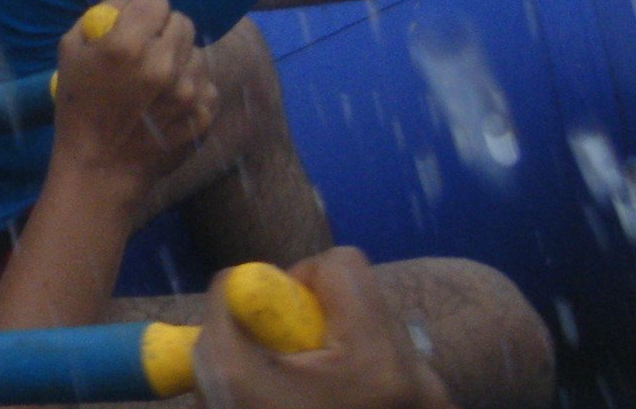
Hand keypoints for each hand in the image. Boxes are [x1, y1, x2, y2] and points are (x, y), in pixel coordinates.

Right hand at [48, 0, 215, 209]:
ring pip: (196, 53)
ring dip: (180, 58)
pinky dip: (192, 87)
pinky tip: (171, 100)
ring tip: (159, 78)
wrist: (101, 168)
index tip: (137, 20)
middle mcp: (163, 64)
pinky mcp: (204, 115)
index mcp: (126, 45)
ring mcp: (188, 92)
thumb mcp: (70, 53)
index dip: (144, 7)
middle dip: (164, 29)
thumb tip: (125, 6)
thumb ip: (97, 19)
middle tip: (148, 47)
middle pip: (182, 22)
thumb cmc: (78, 108)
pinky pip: (207, 84)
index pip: (156, 0)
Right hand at [196, 249, 451, 408]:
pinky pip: (390, 370)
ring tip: (308, 392)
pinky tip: (332, 406)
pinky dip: (354, 378)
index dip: (297, 278)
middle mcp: (422, 378)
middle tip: (287, 359)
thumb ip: (226, 308)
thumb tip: (242, 280)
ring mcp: (434, 404)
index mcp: (378, 360)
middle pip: (363, 299)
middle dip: (316, 317)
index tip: (277, 324)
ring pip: (378, 335)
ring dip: (335, 349)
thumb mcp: (225, 375)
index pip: (343, 265)